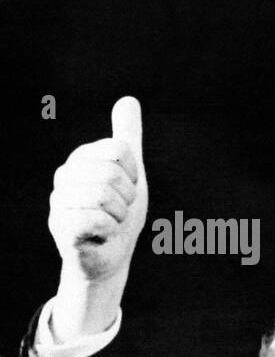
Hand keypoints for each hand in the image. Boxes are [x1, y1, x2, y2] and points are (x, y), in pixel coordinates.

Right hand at [48, 96, 147, 283]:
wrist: (111, 257)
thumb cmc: (119, 214)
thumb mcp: (130, 172)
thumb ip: (127, 137)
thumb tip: (128, 99)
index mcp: (80, 159)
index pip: (120, 150)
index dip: (134, 174)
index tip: (127, 189)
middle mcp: (64, 177)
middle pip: (112, 172)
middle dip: (128, 197)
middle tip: (119, 211)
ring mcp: (59, 202)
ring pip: (105, 196)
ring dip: (120, 215)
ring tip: (111, 223)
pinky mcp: (62, 228)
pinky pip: (97, 218)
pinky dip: (111, 230)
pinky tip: (102, 235)